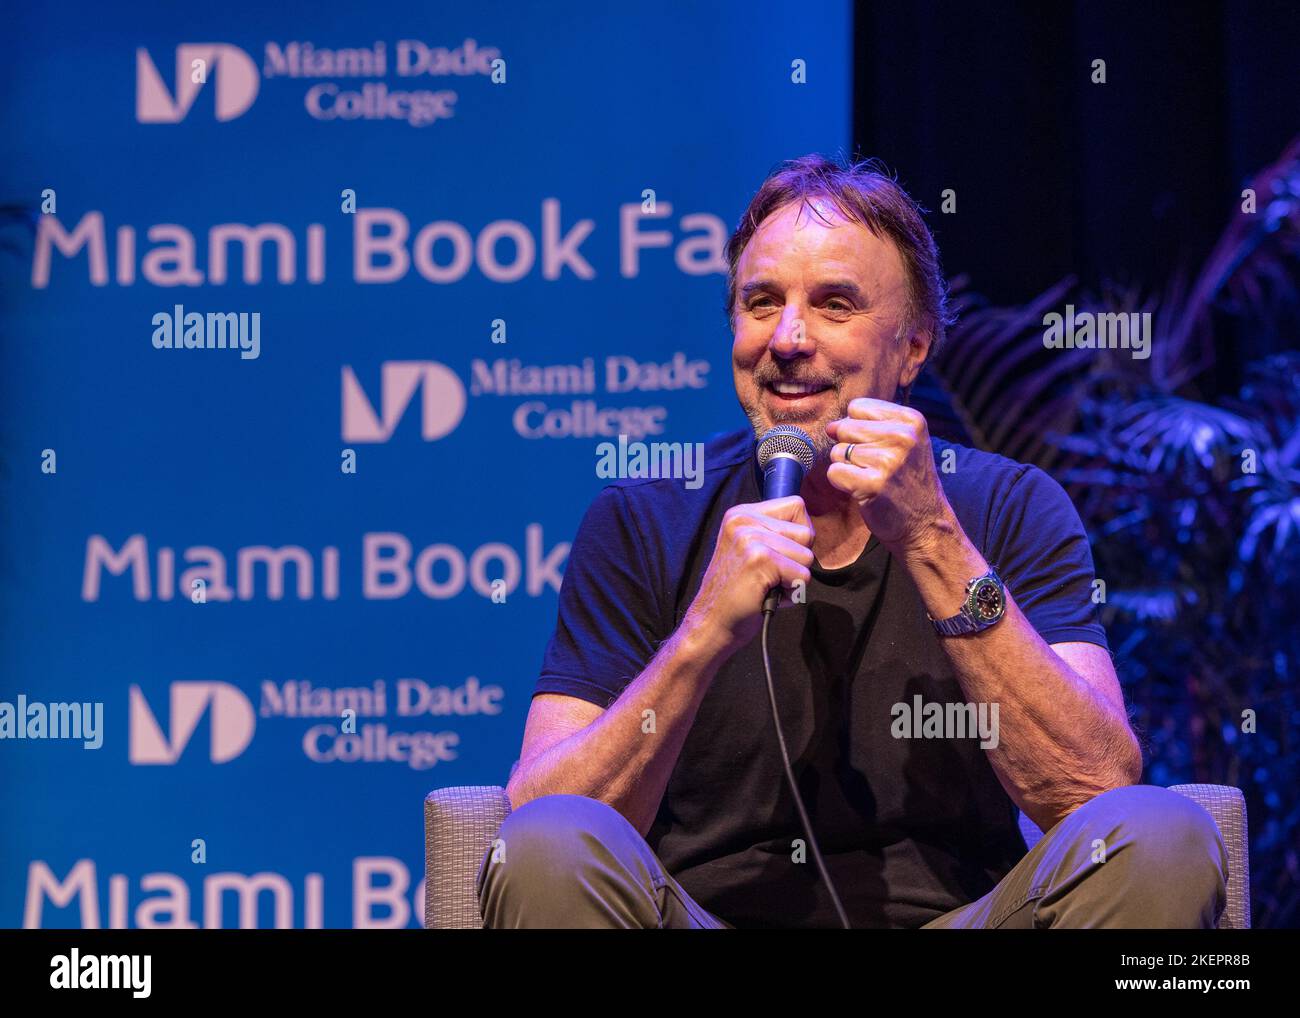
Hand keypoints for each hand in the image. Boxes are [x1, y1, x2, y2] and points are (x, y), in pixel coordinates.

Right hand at [683, 495, 814, 653]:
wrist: (711, 622)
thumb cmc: (737, 591)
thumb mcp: (748, 548)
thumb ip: (774, 532)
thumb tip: (811, 529)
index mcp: (741, 514)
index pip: (796, 505)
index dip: (800, 534)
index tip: (782, 554)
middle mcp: (744, 520)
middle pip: (806, 533)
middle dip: (797, 560)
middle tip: (770, 575)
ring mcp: (751, 539)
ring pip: (807, 556)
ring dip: (794, 578)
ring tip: (767, 585)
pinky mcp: (760, 560)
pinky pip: (802, 576)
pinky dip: (791, 593)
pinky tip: (767, 595)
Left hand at [825, 398, 952, 553]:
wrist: (924, 523)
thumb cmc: (908, 480)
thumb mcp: (904, 443)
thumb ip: (867, 426)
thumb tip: (830, 427)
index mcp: (911, 420)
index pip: (857, 407)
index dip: (858, 428)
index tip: (877, 446)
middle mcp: (902, 437)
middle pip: (845, 427)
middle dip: (850, 447)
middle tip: (874, 467)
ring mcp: (888, 461)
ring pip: (838, 451)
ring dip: (848, 467)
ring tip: (872, 478)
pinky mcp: (873, 484)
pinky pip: (834, 472)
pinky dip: (842, 483)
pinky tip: (862, 489)